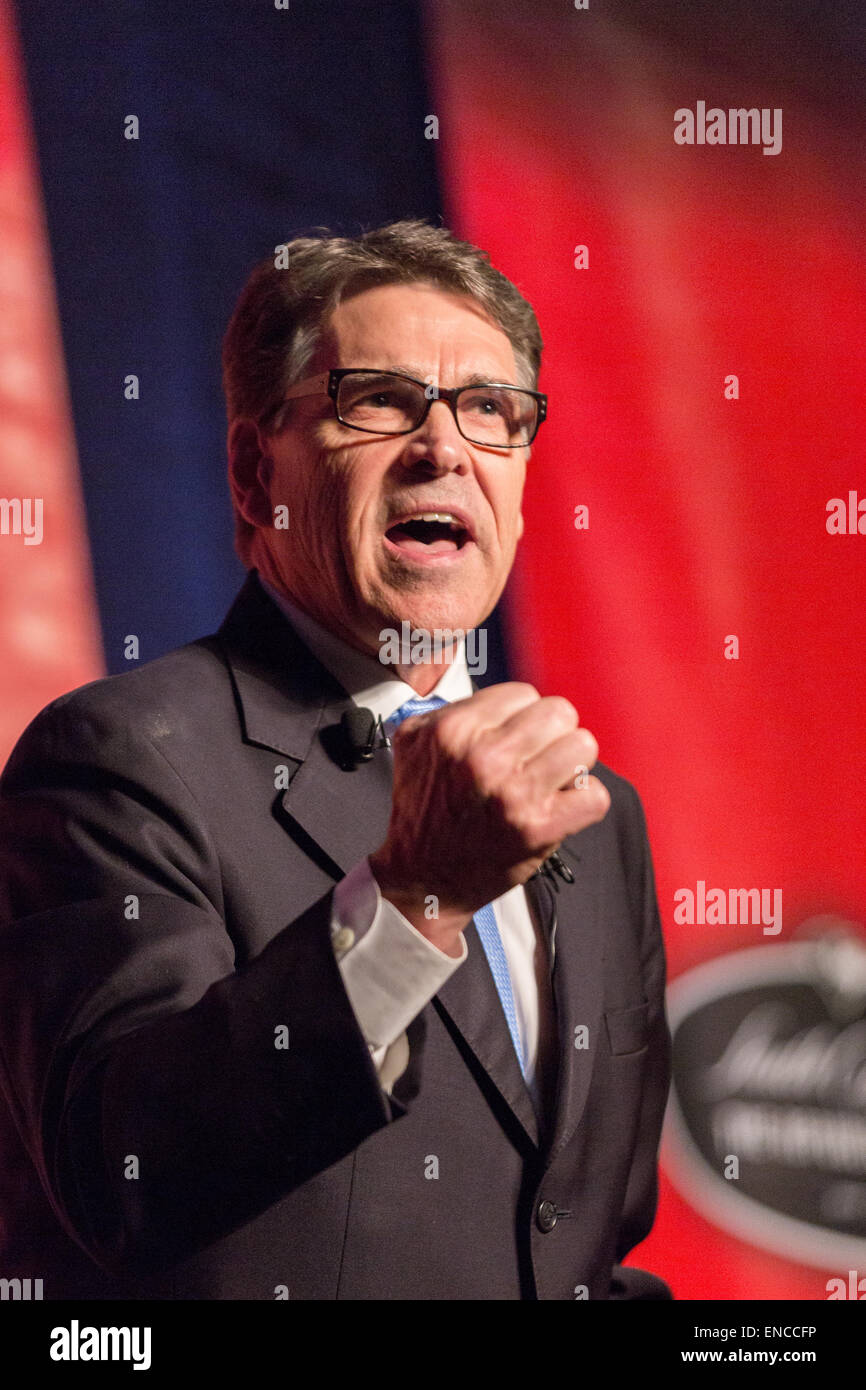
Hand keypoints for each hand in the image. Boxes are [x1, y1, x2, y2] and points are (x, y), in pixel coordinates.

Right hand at [368, 682, 609, 955]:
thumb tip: (485, 692)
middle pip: (559, 713)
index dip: (524, 716)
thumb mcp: (413, 744)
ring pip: (583, 747)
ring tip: (551, 781)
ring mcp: (514, 794)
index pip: (524, 694)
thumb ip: (447, 709)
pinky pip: (594, 795)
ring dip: (572, 765)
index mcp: (454, 730)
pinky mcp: (538, 828)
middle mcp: (484, 757)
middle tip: (538, 758)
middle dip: (552, 734)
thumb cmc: (424, 812)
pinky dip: (584, 803)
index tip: (516, 738)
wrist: (423, 877)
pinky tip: (561, 808)